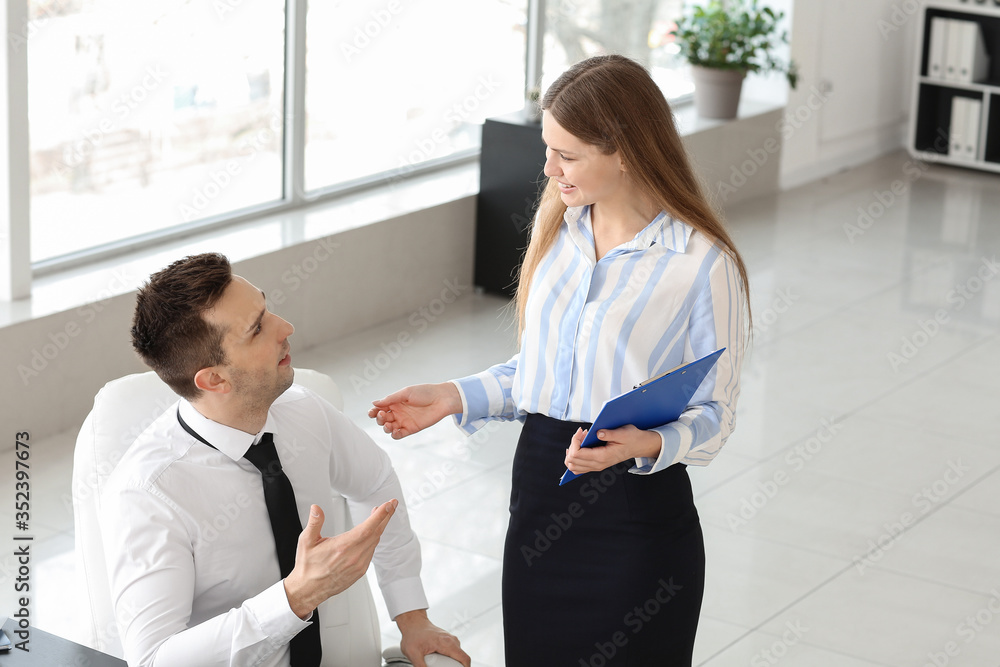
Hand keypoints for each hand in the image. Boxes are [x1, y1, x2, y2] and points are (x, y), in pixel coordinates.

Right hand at [283, 502, 395, 617]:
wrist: (308, 590)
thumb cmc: (307, 566)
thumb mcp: (306, 542)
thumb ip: (314, 523)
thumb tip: (316, 508)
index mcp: (343, 547)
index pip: (368, 527)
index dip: (380, 515)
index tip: (388, 504)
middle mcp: (354, 556)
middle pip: (376, 533)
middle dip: (386, 516)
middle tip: (391, 504)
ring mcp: (359, 565)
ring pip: (375, 542)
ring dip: (379, 527)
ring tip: (379, 516)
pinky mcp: (360, 571)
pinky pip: (371, 552)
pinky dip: (374, 540)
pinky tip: (371, 534)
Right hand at [368, 383, 461, 438]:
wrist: (441, 399)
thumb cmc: (424, 392)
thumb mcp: (406, 393)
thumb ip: (390, 399)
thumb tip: (374, 403)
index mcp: (395, 402)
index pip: (380, 408)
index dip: (373, 412)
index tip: (372, 412)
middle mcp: (398, 412)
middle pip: (382, 419)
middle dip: (379, 419)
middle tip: (383, 415)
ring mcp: (404, 421)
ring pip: (388, 428)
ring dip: (385, 428)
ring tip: (388, 424)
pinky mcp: (411, 429)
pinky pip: (399, 435)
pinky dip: (394, 435)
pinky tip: (395, 431)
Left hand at [396, 610, 470, 666]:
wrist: (413, 623)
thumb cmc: (413, 634)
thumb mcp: (413, 654)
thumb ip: (420, 666)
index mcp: (446, 643)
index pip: (464, 658)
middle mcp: (451, 640)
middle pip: (462, 658)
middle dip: (456, 666)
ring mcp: (450, 639)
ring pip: (458, 655)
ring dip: (453, 663)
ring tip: (440, 665)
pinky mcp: (448, 640)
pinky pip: (454, 651)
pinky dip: (450, 658)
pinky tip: (440, 660)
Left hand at [564, 425, 661, 474]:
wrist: (639, 446)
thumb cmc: (632, 438)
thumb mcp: (623, 432)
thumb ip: (610, 433)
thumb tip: (598, 433)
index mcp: (602, 457)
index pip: (577, 453)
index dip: (575, 441)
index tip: (581, 431)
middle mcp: (598, 464)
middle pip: (572, 461)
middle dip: (572, 445)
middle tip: (581, 434)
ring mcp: (596, 466)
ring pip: (573, 466)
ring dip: (571, 452)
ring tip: (579, 440)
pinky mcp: (596, 465)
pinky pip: (578, 467)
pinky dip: (574, 458)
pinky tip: (578, 447)